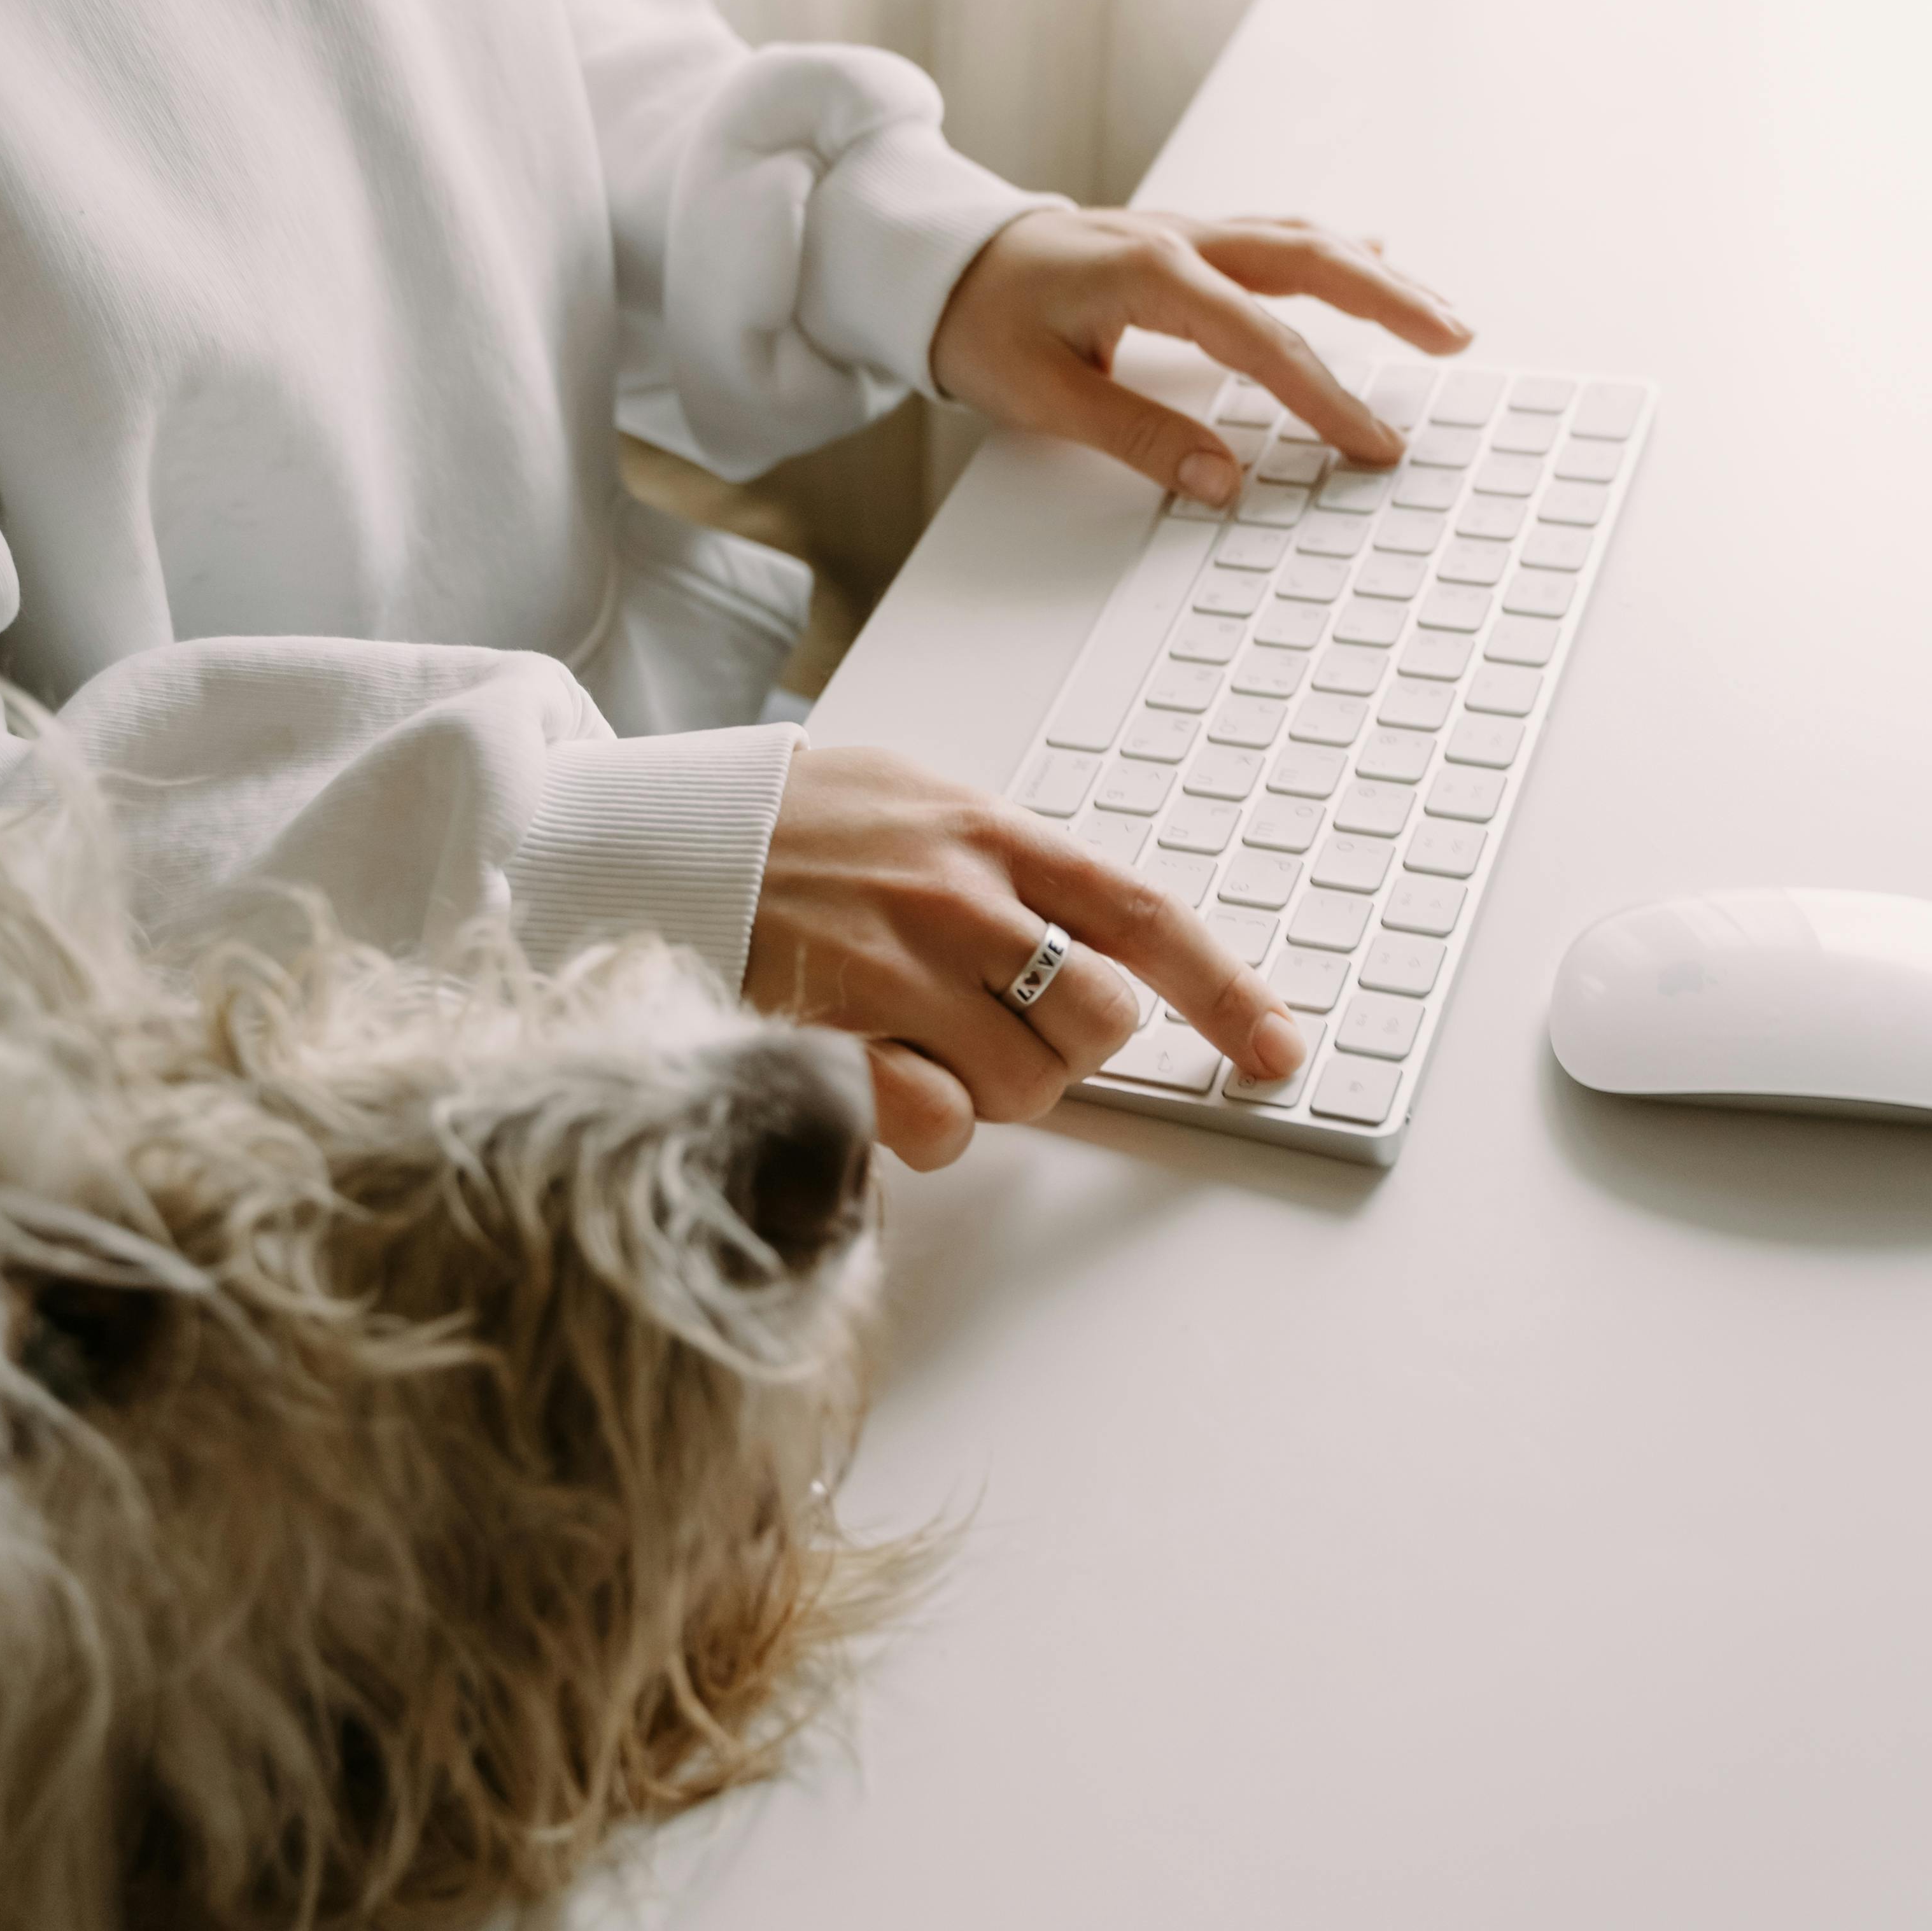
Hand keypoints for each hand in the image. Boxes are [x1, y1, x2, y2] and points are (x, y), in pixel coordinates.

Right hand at [743, 744, 1304, 1169]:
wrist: (651, 838)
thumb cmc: (789, 829)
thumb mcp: (915, 802)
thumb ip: (1006, 863)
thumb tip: (1098, 932)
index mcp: (992, 835)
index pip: (1145, 914)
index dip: (1228, 990)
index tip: (1280, 1050)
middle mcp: (958, 898)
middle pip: (1099, 1020)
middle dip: (1071, 1050)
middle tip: (1003, 1032)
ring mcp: (894, 967)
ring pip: (1026, 1085)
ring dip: (992, 1091)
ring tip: (922, 1043)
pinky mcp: (833, 1033)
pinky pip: (938, 1125)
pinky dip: (930, 1128)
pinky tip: (886, 1085)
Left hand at [929, 208, 1472, 503]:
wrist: (932, 259)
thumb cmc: (977, 319)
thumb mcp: (1038, 393)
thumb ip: (1134, 436)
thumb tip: (1219, 482)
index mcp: (1149, 274)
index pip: (1261, 342)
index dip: (1325, 396)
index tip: (1373, 443)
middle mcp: (1179, 239)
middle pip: (1309, 263)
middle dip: (1390, 303)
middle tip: (1457, 341)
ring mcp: (1183, 232)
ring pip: (1301, 244)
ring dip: (1376, 275)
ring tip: (1440, 317)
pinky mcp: (1181, 240)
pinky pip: (1273, 237)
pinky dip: (1329, 250)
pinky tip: (1371, 257)